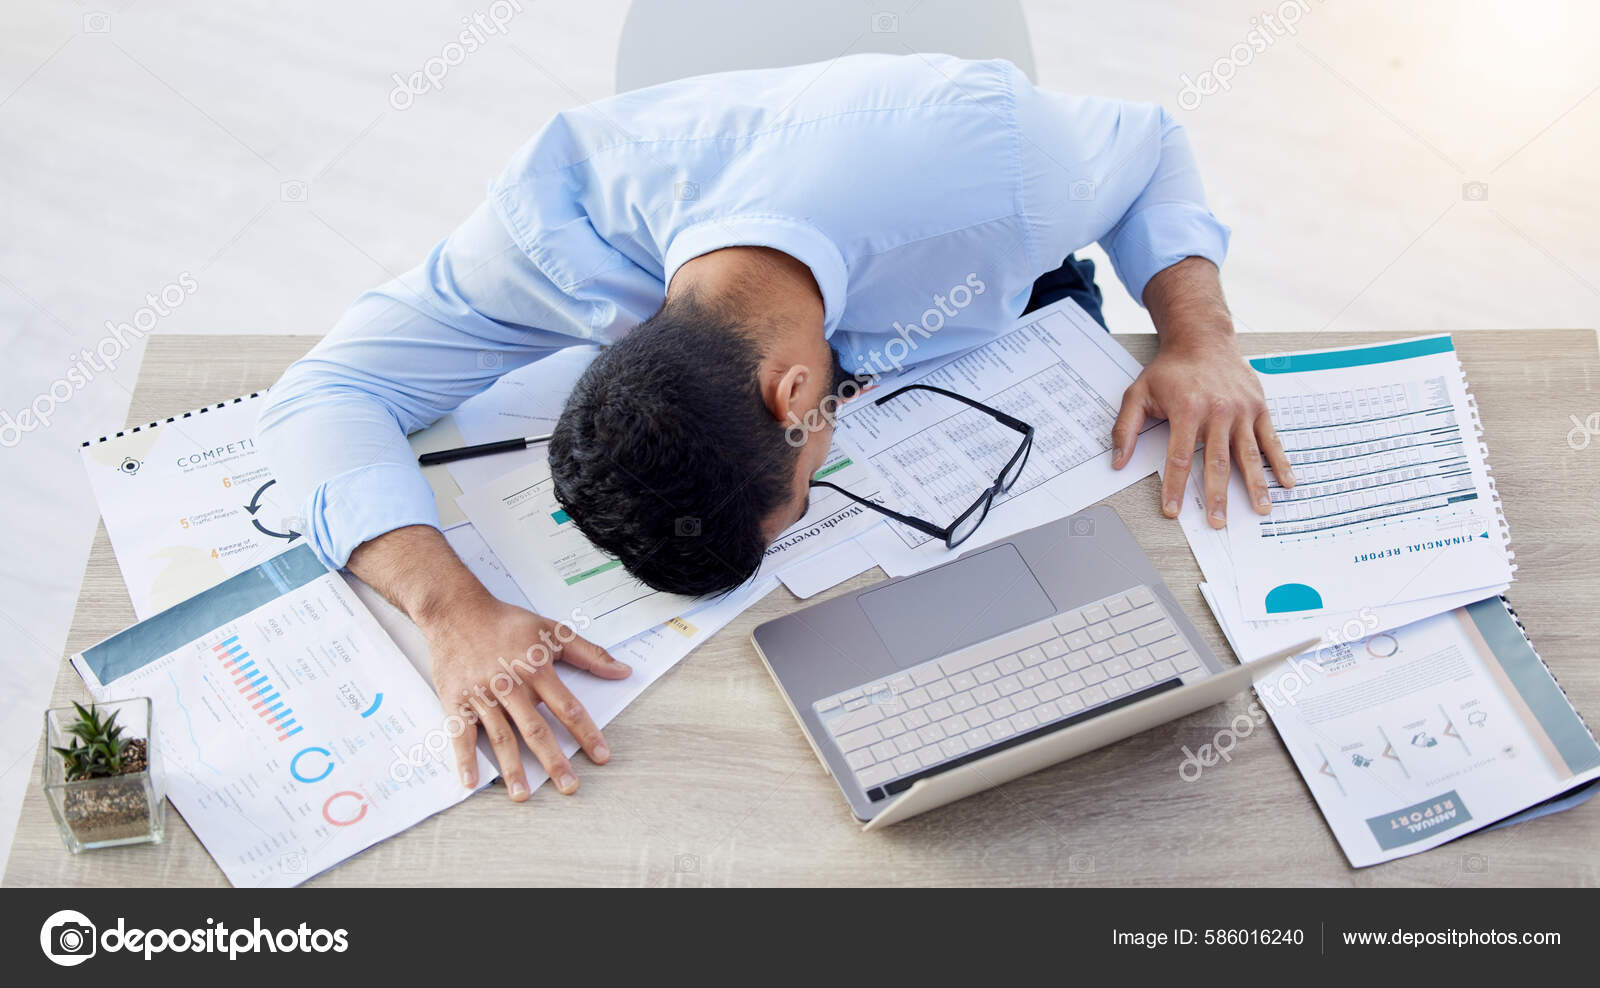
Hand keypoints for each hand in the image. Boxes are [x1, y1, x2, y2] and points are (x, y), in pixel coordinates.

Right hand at [423, 588, 631, 798]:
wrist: (457, 611)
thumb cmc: (507, 622)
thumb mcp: (552, 630)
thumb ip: (590, 653)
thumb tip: (623, 671)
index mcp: (536, 668)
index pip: (568, 707)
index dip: (586, 733)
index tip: (601, 756)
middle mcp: (510, 685)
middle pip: (535, 729)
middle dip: (553, 760)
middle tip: (568, 786)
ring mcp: (482, 695)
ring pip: (500, 736)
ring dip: (512, 768)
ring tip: (523, 795)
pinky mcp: (457, 700)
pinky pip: (460, 734)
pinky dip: (464, 758)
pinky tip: (472, 781)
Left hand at [1112, 335, 1293, 527]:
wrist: (1203, 338)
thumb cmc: (1171, 368)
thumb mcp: (1139, 393)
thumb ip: (1126, 429)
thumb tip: (1117, 461)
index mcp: (1188, 410)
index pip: (1179, 458)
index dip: (1175, 487)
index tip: (1173, 510)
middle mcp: (1218, 411)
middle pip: (1217, 462)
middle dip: (1217, 496)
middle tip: (1218, 522)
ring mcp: (1242, 410)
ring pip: (1249, 454)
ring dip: (1256, 485)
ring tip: (1260, 509)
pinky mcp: (1259, 408)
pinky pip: (1271, 439)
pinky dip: (1280, 462)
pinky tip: (1286, 482)